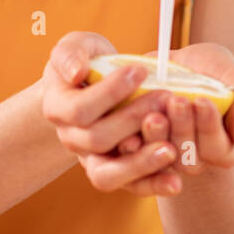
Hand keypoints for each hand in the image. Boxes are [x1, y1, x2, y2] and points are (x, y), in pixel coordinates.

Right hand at [40, 32, 182, 196]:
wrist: (94, 88)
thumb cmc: (88, 62)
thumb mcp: (76, 46)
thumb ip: (71, 54)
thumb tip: (76, 72)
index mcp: (58, 108)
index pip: (80, 109)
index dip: (110, 92)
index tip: (139, 71)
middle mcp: (71, 139)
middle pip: (98, 139)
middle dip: (134, 119)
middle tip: (166, 97)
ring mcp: (92, 159)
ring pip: (109, 175)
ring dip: (141, 163)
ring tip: (171, 149)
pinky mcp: (116, 173)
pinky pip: (131, 187)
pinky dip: (153, 185)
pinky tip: (176, 181)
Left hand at [119, 44, 233, 182]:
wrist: (181, 62)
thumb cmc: (213, 70)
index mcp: (223, 146)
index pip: (219, 148)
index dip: (210, 126)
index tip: (202, 100)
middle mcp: (197, 156)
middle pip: (190, 157)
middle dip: (183, 128)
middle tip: (177, 101)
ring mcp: (168, 154)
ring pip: (163, 158)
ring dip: (158, 136)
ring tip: (153, 115)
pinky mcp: (142, 146)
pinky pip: (136, 153)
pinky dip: (133, 144)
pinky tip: (129, 131)